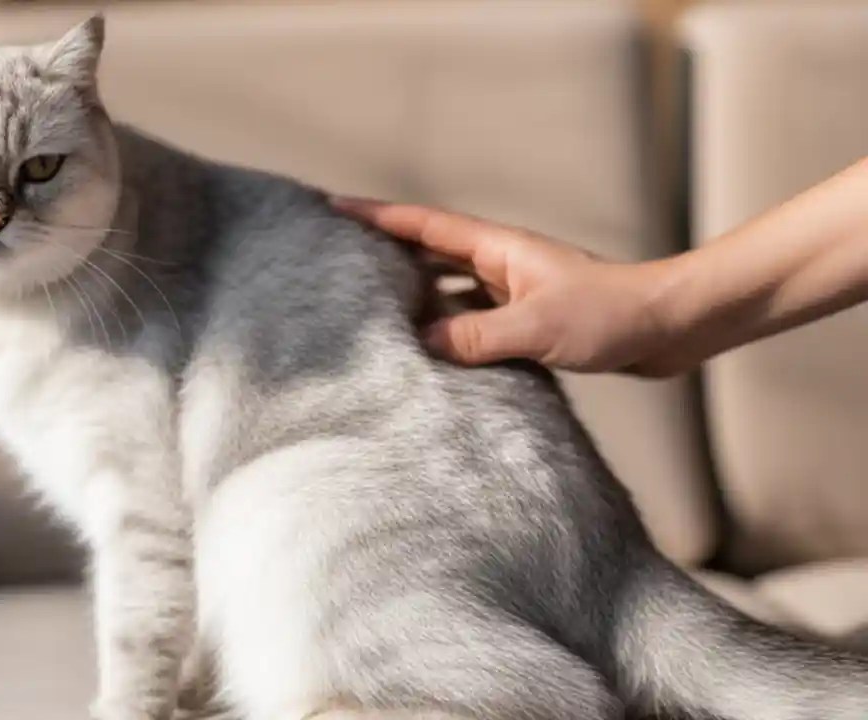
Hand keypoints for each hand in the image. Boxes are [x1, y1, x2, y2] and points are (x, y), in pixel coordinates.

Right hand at [333, 198, 682, 375]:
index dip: (377, 216)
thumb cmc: (610, 315)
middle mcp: (500, 263)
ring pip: (448, 286)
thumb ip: (474, 336)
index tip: (333, 207)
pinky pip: (471, 318)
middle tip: (337, 256)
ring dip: (413, 292)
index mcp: (497, 248)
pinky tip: (429, 348)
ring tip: (370, 307)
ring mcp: (513, 289)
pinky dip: (446, 327)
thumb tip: (420, 342)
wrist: (668, 327)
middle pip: (428, 250)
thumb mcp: (535, 327)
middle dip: (384, 250)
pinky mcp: (527, 318)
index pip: (423, 225)